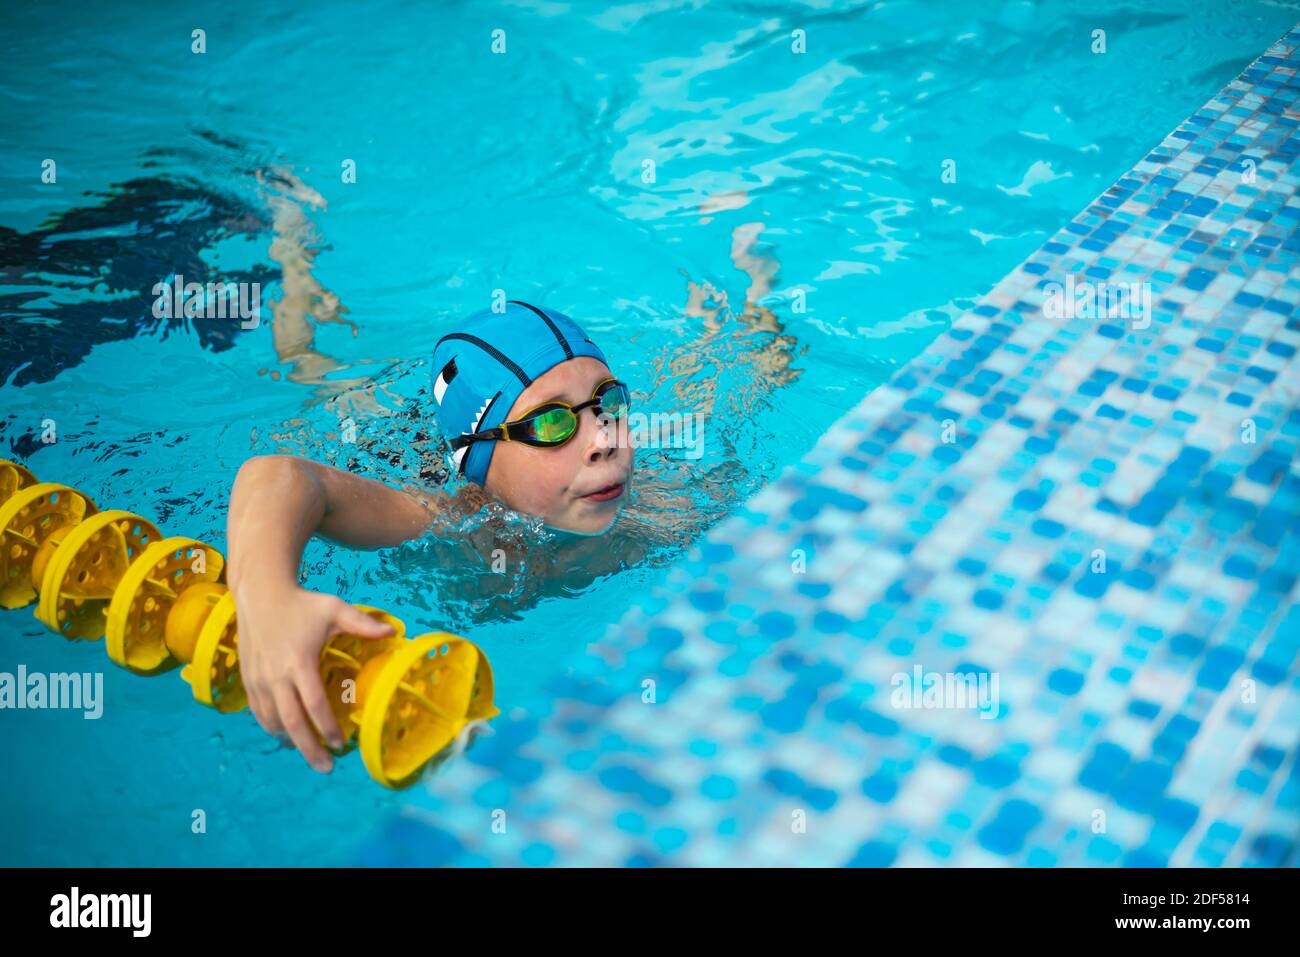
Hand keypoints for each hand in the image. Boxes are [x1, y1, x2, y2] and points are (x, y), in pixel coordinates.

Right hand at [233, 582, 393, 772]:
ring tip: (310, 754)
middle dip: (310, 749)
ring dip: (291, 741)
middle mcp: (276, 676)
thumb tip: (393, 633)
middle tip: (327, 768)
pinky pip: (259, 713)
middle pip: (292, 723)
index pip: (314, 705)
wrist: (260, 594)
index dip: (328, 728)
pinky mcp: (248, 681)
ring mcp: (259, 680)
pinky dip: (273, 728)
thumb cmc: (302, 604)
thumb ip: (363, 624)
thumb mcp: (334, 609)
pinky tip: (287, 735)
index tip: (342, 744)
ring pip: (273, 722)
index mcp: (299, 662)